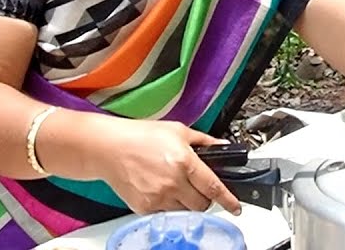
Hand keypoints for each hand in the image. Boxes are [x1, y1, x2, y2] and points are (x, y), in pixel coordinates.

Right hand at [92, 118, 241, 215]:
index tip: (236, 207)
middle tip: (196, 186)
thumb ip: (204, 141)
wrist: (108, 148)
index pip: (213, 187)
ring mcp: (158, 198)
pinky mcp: (145, 208)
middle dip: (204, 198)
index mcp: (184, 161)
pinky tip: (160, 189)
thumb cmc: (139, 136)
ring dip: (186, 202)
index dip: (228, 200)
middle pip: (202, 204)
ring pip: (185, 211)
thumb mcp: (177, 130)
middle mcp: (173, 182)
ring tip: (174, 184)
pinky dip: (169, 205)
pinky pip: (167, 214)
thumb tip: (223, 147)